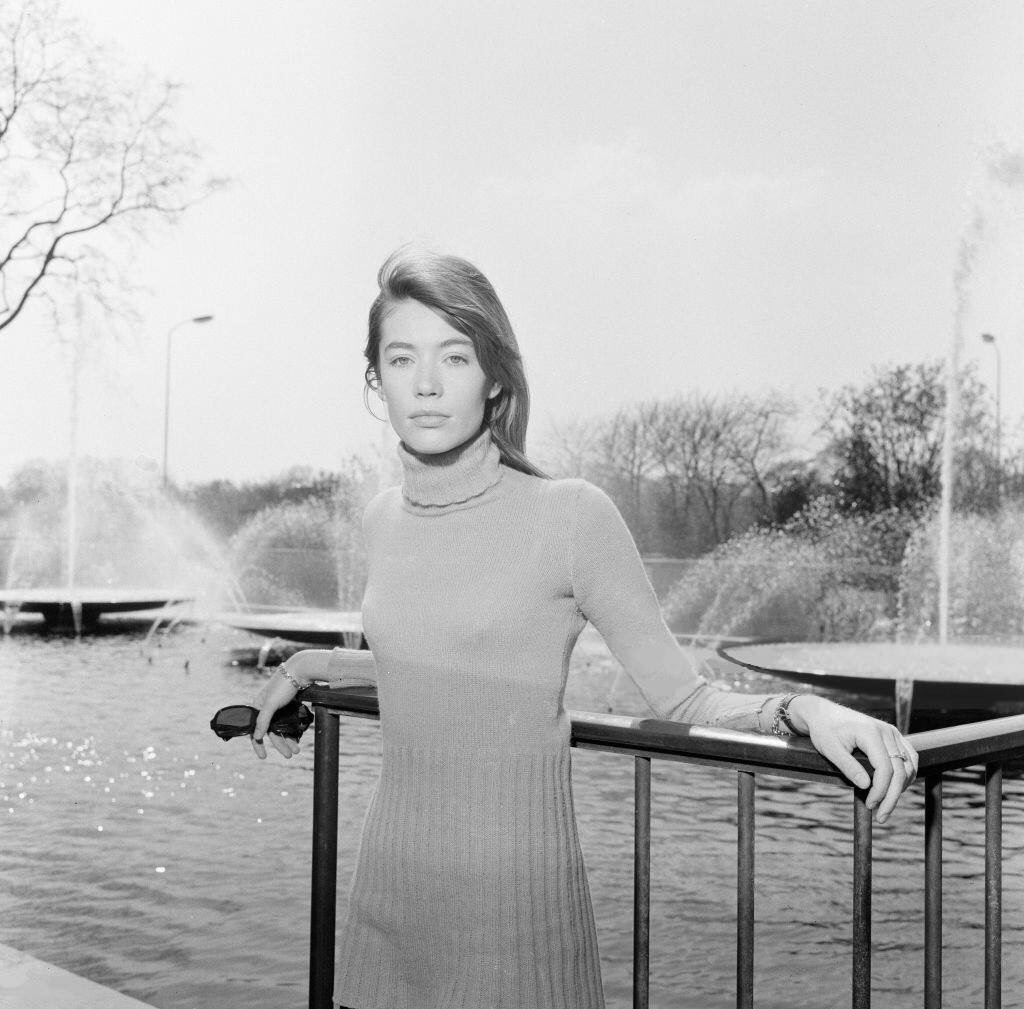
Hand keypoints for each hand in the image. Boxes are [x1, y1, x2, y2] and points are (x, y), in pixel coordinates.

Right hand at [251, 661, 307, 760]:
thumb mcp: (272, 703)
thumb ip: (263, 720)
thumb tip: (256, 736)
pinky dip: (293, 731)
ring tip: (297, 750)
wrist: (302, 670)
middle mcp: (266, 707)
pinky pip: (288, 722)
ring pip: (281, 728)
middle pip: (272, 731)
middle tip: (290, 755)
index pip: (255, 729)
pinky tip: (298, 738)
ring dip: (289, 739)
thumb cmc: (284, 685)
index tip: (263, 756)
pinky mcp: (288, 705)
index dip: (258, 744)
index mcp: (257, 706)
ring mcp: (277, 707)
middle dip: (281, 744)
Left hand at [787, 694, 918, 822]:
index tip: (870, 805)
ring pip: (909, 766)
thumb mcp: (829, 749)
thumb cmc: (824, 730)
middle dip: (892, 796)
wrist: (823, 713)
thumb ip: (848, 767)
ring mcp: (892, 732)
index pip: (885, 769)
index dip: (880, 791)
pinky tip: (894, 789)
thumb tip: (866, 786)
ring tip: (885, 804)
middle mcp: (886, 731)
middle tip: (881, 815)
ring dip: (902, 787)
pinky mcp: (893, 736)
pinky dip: (905, 775)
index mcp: (870, 733)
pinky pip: (909, 758)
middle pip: (901, 770)